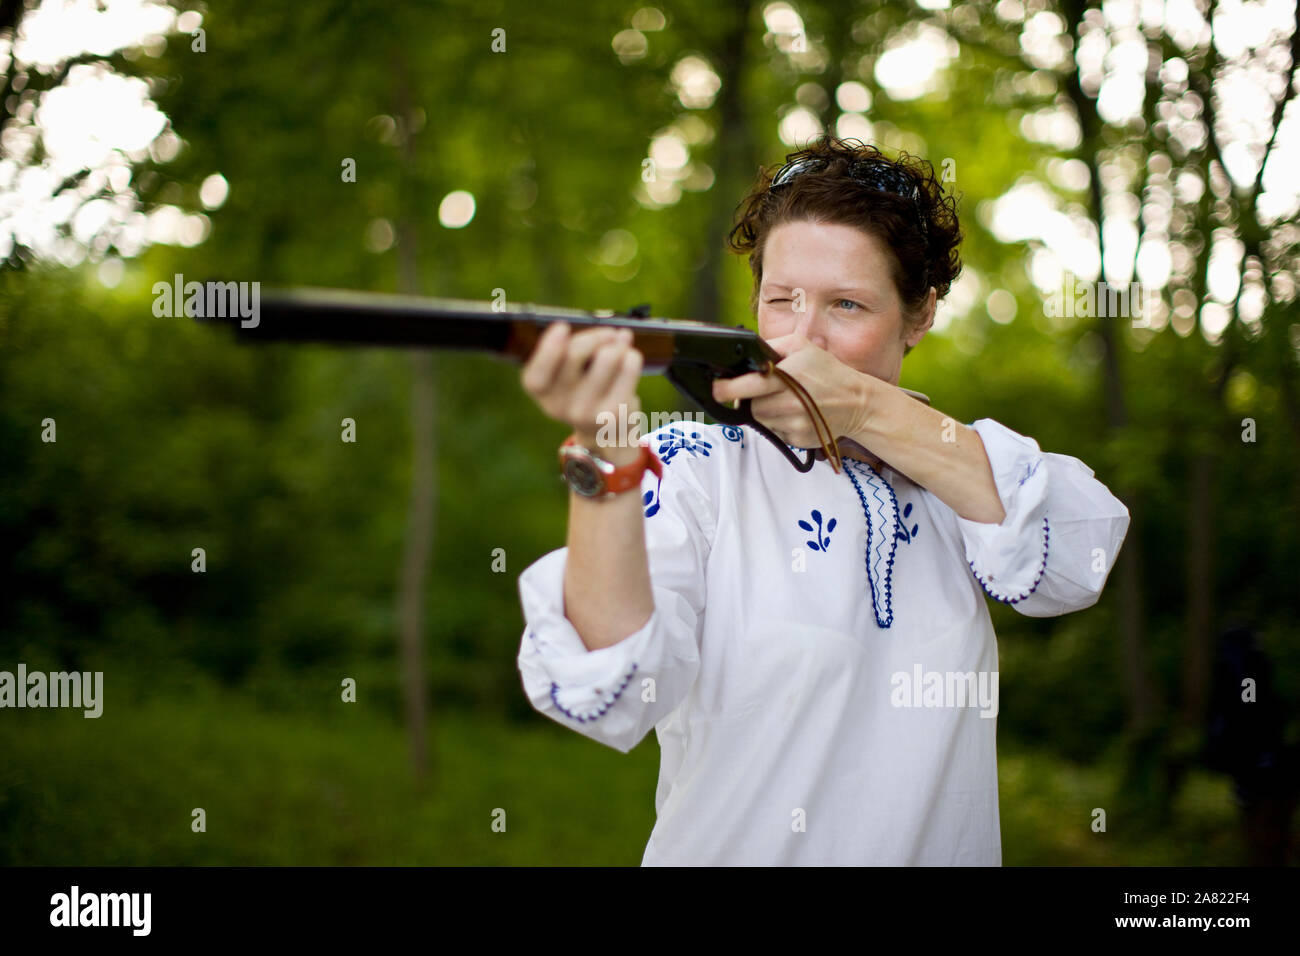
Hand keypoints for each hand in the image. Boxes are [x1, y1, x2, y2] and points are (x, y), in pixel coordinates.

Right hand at [521, 323, 644, 464]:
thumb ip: (574, 353)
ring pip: (607, 357)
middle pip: (575, 354)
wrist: (604, 433)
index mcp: (541, 392)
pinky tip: (630, 359)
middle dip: (596, 335)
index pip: (536, 375)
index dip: (548, 348)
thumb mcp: (566, 377)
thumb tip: (612, 335)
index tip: (563, 327)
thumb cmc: (583, 392)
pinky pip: (628, 368)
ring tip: (621, 346)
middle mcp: (559, 406)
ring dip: (618, 344)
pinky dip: (632, 356)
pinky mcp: (614, 413)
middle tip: (609, 333)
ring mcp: (586, 412)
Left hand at [710, 333, 872, 448]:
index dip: (728, 388)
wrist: (855, 401)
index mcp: (790, 376)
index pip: (750, 385)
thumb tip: (746, 353)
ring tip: (786, 400)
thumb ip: (772, 346)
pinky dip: (779, 424)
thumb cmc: (827, 371)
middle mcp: (792, 402)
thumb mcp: (801, 346)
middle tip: (768, 391)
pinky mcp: (798, 440)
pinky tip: (795, 414)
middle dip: (753, 398)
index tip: (716, 389)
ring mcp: (795, 424)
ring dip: (766, 411)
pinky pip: (774, 433)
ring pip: (761, 420)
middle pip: (752, 406)